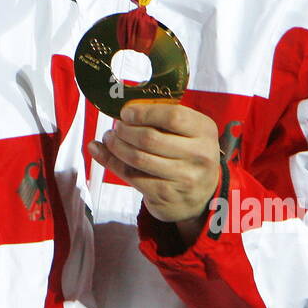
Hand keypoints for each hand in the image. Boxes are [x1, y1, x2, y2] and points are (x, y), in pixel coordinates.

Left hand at [88, 100, 220, 227]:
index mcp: (204, 130)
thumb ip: (162, 119)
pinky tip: (103, 153)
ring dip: (116, 146)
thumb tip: (123, 111)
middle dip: (125, 130)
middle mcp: (198, 154)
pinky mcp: (166, 194)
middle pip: (150, 138)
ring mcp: (183, 177)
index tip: (126, 113)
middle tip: (116, 128)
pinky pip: (131, 176)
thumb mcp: (187, 132)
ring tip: (109, 139)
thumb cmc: (187, 154)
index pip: (172, 116)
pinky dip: (112, 162)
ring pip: (138, 158)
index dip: (144, 113)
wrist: (202, 196)